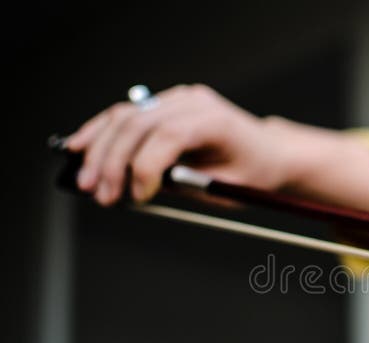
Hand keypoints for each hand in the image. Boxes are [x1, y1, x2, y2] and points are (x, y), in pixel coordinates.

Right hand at [66, 84, 368, 211]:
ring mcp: (177, 99)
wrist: (269, 153)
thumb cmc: (254, 175)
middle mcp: (193, 102)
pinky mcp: (164, 105)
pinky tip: (78, 147)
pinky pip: (126, 115)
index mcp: (216, 121)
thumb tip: (140, 187)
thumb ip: (188, 186)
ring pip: (125, 117)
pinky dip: (101, 132)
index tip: (137, 197)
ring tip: (85, 182)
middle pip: (140, 124)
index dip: (146, 167)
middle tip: (100, 196)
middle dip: (113, 162)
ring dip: (99, 149)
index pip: (169, 135)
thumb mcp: (228, 189)